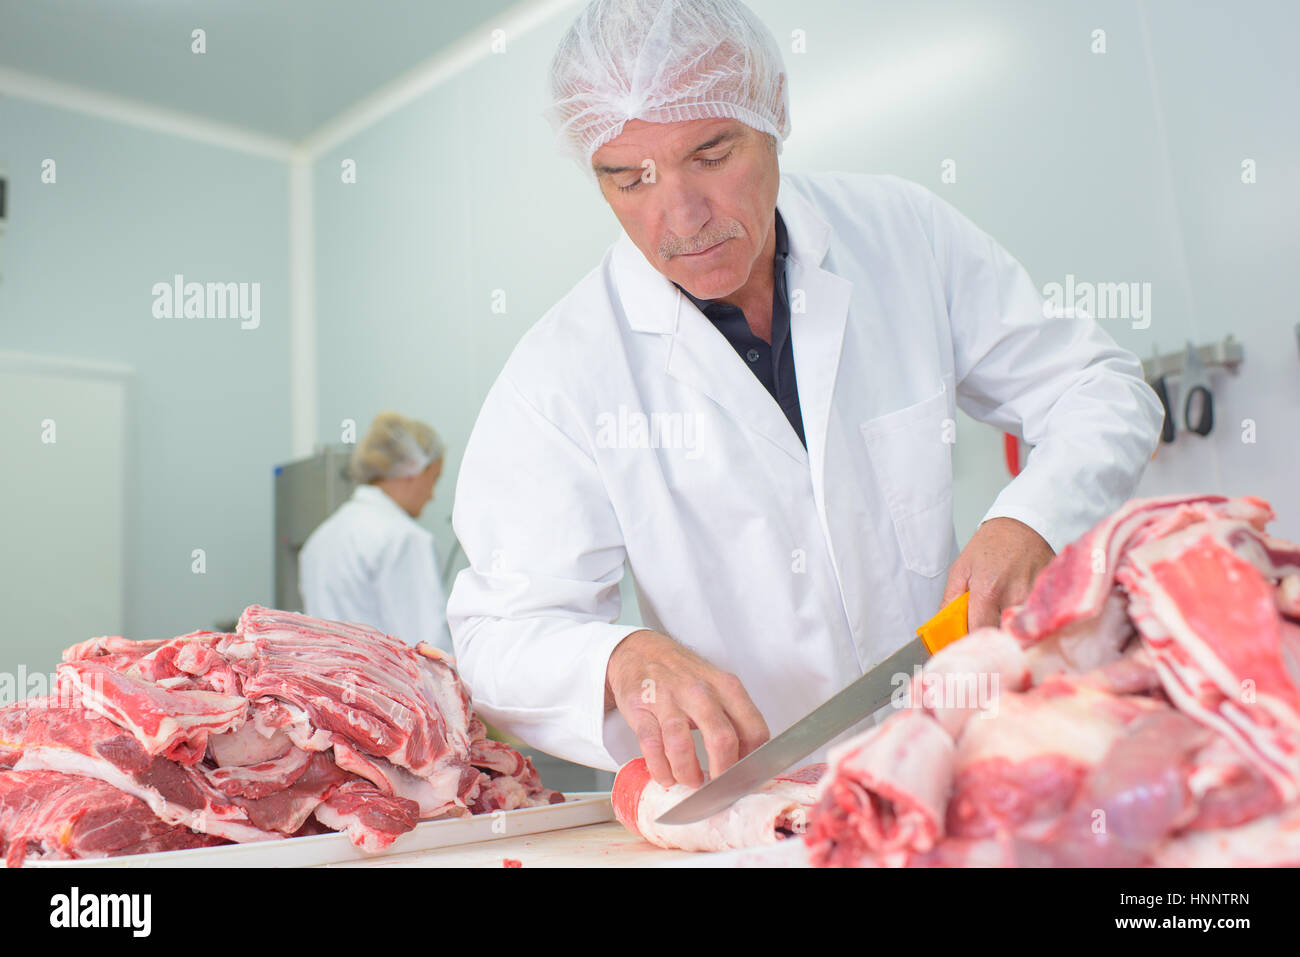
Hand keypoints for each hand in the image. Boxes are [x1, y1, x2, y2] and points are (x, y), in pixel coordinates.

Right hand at [605, 629, 769, 788]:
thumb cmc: (684, 676)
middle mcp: (700, 691)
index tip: (743, 776)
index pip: (754, 730)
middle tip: (718, 788)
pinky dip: (660, 768)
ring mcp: (669, 698)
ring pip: (682, 745)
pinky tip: (665, 776)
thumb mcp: (717, 686)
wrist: (641, 651)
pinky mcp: (641, 707)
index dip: (751, 760)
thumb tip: (748, 763)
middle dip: (722, 773)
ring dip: (687, 773)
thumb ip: (734, 718)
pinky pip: (652, 745)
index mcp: (727, 687)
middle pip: (722, 739)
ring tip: (689, 782)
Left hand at [941, 517, 1054, 629]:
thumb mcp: (961, 569)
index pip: (978, 632)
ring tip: (1000, 614)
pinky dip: (1024, 620)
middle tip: (982, 628)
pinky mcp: (1049, 597)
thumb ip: (950, 602)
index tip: (966, 640)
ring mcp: (1034, 598)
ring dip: (1007, 628)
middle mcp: (1014, 598)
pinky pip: (1034, 619)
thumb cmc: (989, 545)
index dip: (971, 640)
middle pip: (1000, 634)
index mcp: (987, 591)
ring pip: (1019, 629)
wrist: (1022, 525)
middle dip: (990, 637)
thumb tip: (941, 629)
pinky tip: (1017, 608)